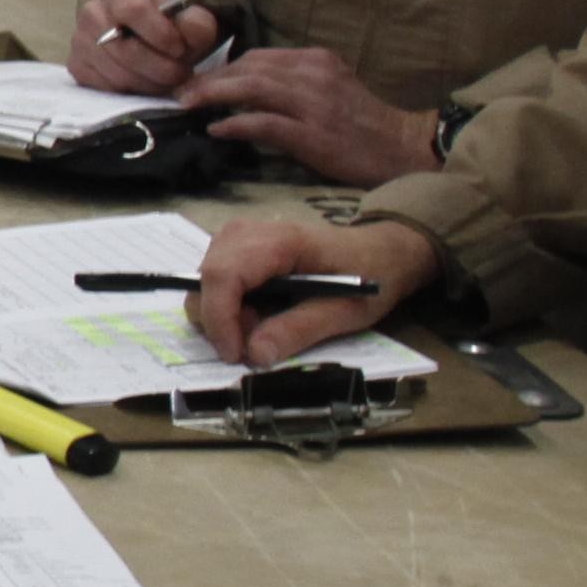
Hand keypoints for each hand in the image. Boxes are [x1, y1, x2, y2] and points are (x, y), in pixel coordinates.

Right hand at [70, 0, 223, 93]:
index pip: (132, 9)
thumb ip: (196, 22)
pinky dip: (131, 91)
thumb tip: (190, 28)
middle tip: (181, 74)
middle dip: (159, 68)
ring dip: (149, 83)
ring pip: (115, 73)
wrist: (147, 35)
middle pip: (123, 48)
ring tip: (168, 80)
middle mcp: (91, 12)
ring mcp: (80, 40)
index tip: (180, 50)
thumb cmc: (169, 25)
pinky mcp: (77, 66)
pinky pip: (104, 87)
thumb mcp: (191, 19)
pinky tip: (146, 83)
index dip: (158, 33)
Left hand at [176, 45, 441, 182]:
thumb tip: (247, 92)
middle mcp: (313, 74)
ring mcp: (313, 103)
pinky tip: (216, 129)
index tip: (198, 81)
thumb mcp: (331, 88)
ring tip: (187, 105)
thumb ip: (294, 84)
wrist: (404, 148)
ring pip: (251, 88)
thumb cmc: (364, 125)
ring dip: (213, 95)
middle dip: (209, 79)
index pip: (257, 57)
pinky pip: (264, 123)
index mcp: (315, 60)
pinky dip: (236, 124)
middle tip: (180, 93)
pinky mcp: (314, 134)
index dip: (223, 68)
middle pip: (248, 68)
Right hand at [190, 214, 436, 366]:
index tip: (235, 354)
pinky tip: (258, 312)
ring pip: (205, 279)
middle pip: (207, 277)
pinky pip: (214, 278)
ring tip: (262, 325)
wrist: (381, 250)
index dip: (220, 318)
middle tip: (255, 341)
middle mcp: (251, 230)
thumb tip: (254, 355)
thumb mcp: (345, 311)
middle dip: (221, 320)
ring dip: (224, 314)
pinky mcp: (238, 246)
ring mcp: (241, 235)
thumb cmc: (370, 275)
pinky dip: (227, 305)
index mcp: (282, 241)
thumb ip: (298, 330)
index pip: (225, 274)